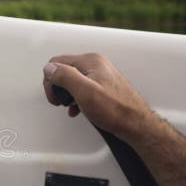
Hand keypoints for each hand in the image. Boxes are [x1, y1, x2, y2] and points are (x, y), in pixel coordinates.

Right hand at [42, 53, 157, 143]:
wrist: (135, 124)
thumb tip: (50, 69)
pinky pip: (82, 88)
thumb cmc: (116, 110)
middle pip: (64, 70)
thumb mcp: (84, 92)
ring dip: (66, 94)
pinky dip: (76, 98)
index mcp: (90, 62)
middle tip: (60, 102)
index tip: (54, 96)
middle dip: (58, 87)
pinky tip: (78, 108)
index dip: (50, 81)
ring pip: (72, 80)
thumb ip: (65, 76)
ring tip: (70, 106)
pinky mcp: (102, 86)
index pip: (57, 62)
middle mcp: (96, 65)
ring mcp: (100, 75)